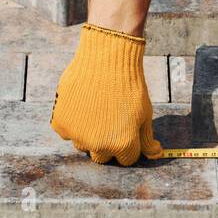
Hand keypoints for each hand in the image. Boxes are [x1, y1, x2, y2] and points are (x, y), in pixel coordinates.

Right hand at [50, 24, 162, 165]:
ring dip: (89, 133)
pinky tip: (82, 104)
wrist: (105, 58)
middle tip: (110, 120)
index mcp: (123, 144)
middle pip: (103, 156)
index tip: (127, 127)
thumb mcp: (144, 112)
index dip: (129, 143)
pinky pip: (67, 132)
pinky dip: (73, 122)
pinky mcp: (61, 124)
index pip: (126, 159)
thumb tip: (156, 155)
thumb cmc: (129, 85)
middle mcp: (99, 145)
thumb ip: (147, 139)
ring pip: (84, 145)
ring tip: (96, 109)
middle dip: (108, 142)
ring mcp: (78, 136)